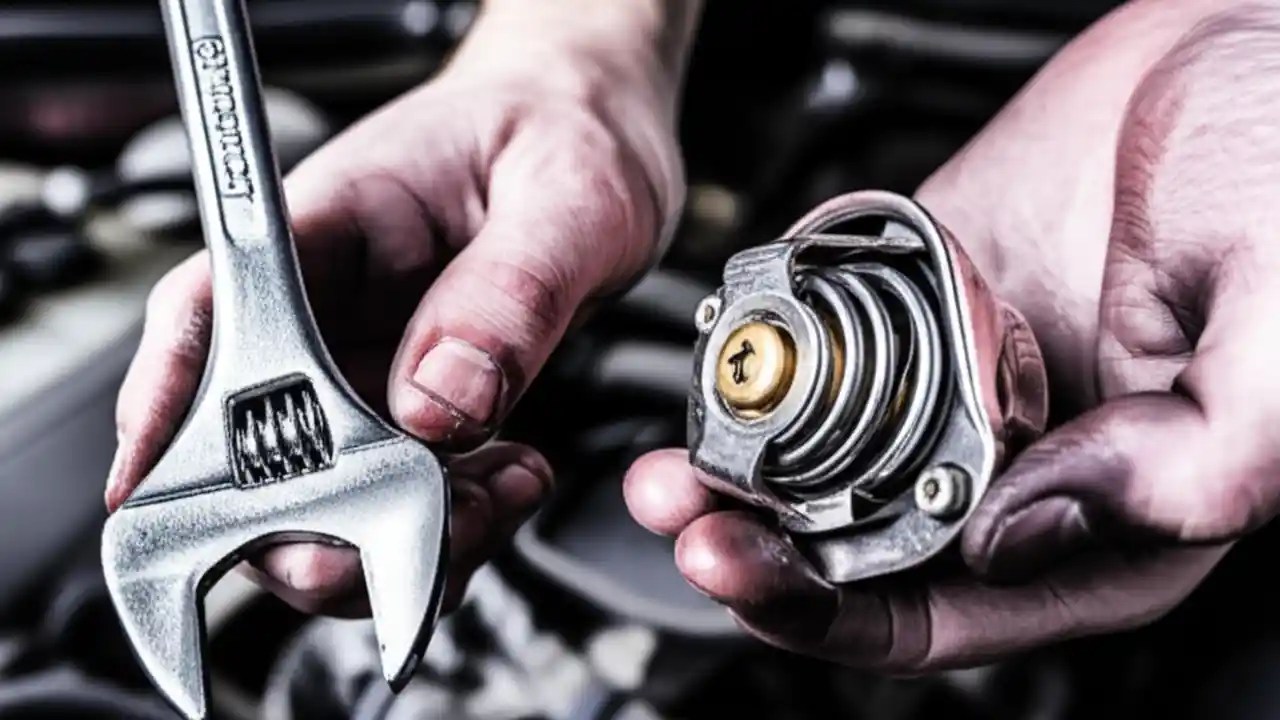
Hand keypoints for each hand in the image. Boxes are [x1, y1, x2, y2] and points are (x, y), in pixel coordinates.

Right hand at [106, 3, 690, 614]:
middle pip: (256, 437)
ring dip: (395, 527)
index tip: (159, 485)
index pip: (210, 309)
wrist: (601, 137)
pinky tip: (510, 481)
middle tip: (384, 541)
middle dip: (305, 515)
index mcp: (327, 226)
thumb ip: (506, 295)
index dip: (165, 407)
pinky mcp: (419, 409)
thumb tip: (439, 400)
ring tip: (494, 493)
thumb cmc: (564, 127)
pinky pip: (406, 494)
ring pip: (330, 487)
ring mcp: (371, 365)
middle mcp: (332, 306)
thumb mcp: (564, 196)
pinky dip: (453, 519)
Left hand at [624, 0, 1279, 670]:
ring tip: (673, 465)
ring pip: (827, 460)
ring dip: (744, 475)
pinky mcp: (924, 297)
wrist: (1250, 47)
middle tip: (685, 516)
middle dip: (763, 548)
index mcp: (1107, 513)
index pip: (950, 609)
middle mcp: (1022, 460)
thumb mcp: (1278, 348)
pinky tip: (723, 371)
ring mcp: (963, 378)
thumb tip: (1019, 535)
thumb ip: (1183, 468)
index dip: (838, 612)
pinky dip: (770, 370)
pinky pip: (828, 348)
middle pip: (862, 544)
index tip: (752, 576)